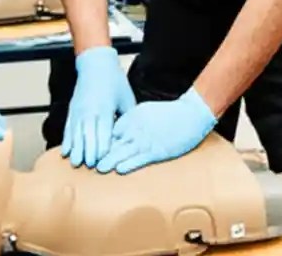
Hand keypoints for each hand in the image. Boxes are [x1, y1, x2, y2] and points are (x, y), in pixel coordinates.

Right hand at [61, 46, 135, 167]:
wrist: (96, 64)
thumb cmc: (115, 81)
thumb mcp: (126, 98)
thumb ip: (127, 117)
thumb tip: (129, 136)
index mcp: (105, 108)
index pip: (103, 132)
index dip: (102, 148)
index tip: (103, 161)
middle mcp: (89, 110)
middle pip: (87, 135)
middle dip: (88, 152)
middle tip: (90, 166)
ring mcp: (79, 110)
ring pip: (75, 133)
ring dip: (75, 149)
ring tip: (75, 163)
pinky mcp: (72, 109)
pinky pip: (68, 127)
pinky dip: (66, 140)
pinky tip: (65, 151)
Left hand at [95, 87, 216, 174]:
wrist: (192, 114)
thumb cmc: (171, 113)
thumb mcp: (146, 111)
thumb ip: (132, 119)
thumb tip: (120, 129)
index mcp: (133, 117)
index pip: (112, 130)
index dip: (102, 141)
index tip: (93, 149)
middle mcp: (137, 128)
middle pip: (114, 142)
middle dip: (102, 153)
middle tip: (89, 162)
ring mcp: (147, 140)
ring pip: (124, 151)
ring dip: (110, 161)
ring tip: (99, 168)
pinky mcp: (157, 150)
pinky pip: (140, 158)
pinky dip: (129, 164)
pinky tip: (120, 169)